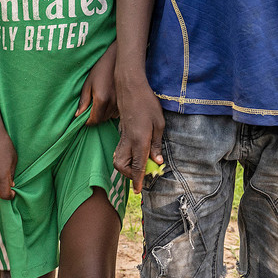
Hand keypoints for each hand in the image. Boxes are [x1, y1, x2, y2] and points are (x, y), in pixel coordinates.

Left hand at [76, 41, 118, 124]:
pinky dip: (110, 112)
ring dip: (102, 115)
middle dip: (94, 118)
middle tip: (89, 110)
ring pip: (109, 117)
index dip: (87, 121)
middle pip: (102, 120)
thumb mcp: (87, 84)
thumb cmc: (99, 70)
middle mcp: (112, 103)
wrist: (116, 61)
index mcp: (101, 99)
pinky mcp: (124, 101)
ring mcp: (120, 103)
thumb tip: (78, 115)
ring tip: (98, 105)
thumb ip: (83, 101)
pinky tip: (107, 103)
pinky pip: (116, 113)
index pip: (94, 120)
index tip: (82, 118)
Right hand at [113, 74, 164, 192]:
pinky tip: (136, 153)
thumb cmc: (148, 103)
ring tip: (138, 165)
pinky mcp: (121, 132)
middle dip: (129, 175)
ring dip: (125, 167)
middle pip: (121, 166)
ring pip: (117, 158)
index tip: (139, 191)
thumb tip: (158, 161)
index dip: (138, 180)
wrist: (130, 87)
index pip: (137, 165)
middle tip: (142, 174)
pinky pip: (119, 150)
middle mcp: (128, 141)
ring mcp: (122, 136)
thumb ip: (157, 144)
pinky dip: (125, 157)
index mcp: (140, 140)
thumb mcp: (159, 123)